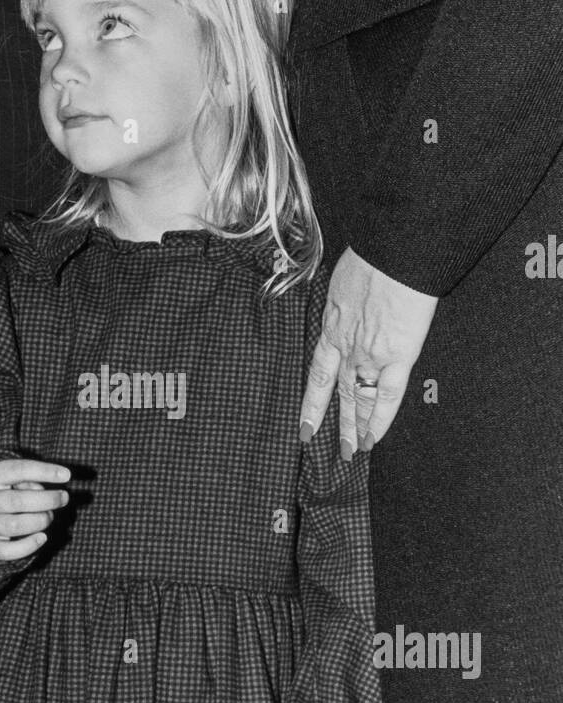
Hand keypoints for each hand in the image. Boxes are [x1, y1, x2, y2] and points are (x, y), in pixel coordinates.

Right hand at [0, 458, 69, 559]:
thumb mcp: (7, 477)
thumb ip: (27, 480)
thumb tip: (46, 494)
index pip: (17, 470)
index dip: (44, 472)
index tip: (67, 475)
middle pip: (17, 501)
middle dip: (47, 500)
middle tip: (63, 498)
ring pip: (15, 525)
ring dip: (40, 521)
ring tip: (49, 516)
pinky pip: (7, 551)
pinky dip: (28, 546)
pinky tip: (42, 537)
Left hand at [299, 247, 437, 456]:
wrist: (393, 250)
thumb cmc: (375, 254)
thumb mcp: (347, 276)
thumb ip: (348, 296)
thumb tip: (353, 296)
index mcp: (334, 323)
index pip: (320, 369)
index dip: (313, 398)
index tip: (307, 420)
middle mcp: (346, 344)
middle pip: (335, 390)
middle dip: (330, 420)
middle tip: (323, 444)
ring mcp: (369, 353)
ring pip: (356, 398)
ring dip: (352, 427)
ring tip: (350, 452)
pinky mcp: (397, 355)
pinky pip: (386, 396)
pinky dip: (378, 420)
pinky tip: (372, 439)